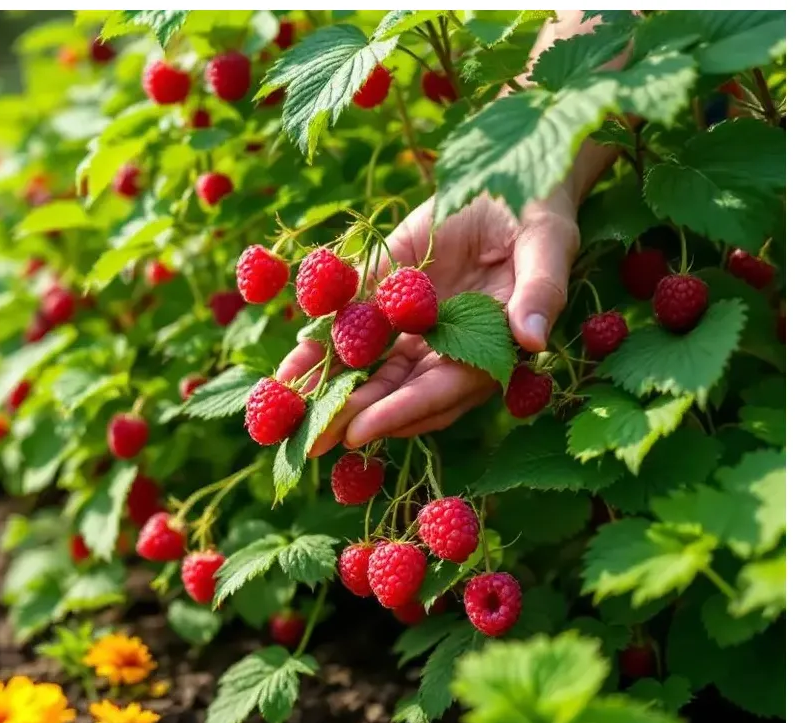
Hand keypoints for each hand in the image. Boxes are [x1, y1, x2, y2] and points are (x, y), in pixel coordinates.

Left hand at [277, 187, 579, 455]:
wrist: (503, 172)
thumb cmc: (538, 212)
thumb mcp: (548, 244)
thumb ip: (541, 292)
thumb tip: (533, 341)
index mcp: (487, 349)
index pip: (440, 392)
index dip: (401, 411)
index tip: (362, 429)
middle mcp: (442, 349)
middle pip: (394, 394)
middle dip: (352, 416)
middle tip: (312, 441)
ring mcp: (407, 327)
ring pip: (365, 372)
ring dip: (328, 396)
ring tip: (287, 420)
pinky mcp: (380, 298)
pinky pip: (343, 330)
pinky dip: (315, 351)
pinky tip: (283, 375)